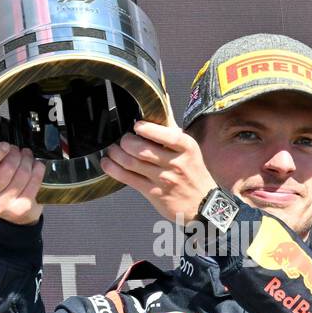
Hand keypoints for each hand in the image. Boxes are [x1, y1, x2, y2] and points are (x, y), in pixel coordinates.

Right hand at [0, 110, 44, 224]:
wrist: (9, 209)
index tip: (4, 145)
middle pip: (5, 170)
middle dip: (16, 155)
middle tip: (18, 150)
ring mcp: (1, 206)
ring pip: (21, 175)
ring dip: (27, 161)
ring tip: (26, 156)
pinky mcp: (20, 209)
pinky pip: (33, 183)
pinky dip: (37, 171)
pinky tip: (35, 167)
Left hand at [99, 112, 216, 222]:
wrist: (203, 205)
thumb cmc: (194, 174)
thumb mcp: (190, 150)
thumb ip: (173, 132)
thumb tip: (161, 107)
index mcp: (186, 148)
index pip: (166, 135)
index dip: (148, 129)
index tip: (137, 126)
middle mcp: (175, 163)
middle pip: (142, 149)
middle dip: (125, 142)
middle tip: (122, 140)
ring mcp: (164, 179)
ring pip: (131, 163)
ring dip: (116, 154)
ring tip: (112, 150)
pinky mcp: (153, 193)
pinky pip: (128, 178)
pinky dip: (114, 169)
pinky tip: (108, 164)